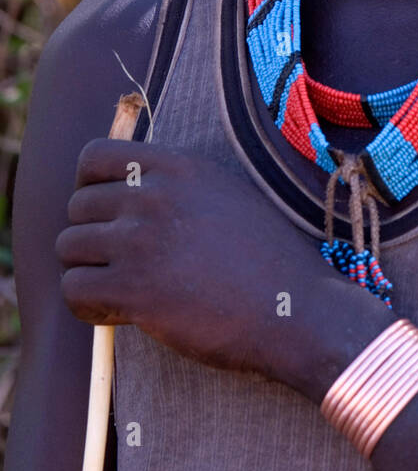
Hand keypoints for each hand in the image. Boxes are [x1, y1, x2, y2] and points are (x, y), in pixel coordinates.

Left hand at [56, 139, 392, 397]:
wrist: (295, 310)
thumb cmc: (268, 260)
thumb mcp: (229, 196)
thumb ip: (178, 188)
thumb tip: (128, 195)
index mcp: (180, 168)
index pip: (95, 157)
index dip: (90, 187)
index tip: (106, 214)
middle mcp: (155, 197)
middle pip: (77, 206)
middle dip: (91, 237)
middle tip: (119, 264)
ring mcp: (141, 242)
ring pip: (69, 248)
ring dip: (87, 271)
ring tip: (120, 290)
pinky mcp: (134, 289)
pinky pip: (74, 291)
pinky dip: (87, 306)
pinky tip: (119, 313)